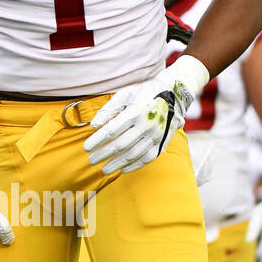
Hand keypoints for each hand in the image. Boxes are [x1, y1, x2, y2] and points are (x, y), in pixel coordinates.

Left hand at [85, 55, 209, 174]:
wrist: (175, 93)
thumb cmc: (144, 92)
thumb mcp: (125, 94)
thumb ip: (108, 109)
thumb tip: (93, 125)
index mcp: (135, 111)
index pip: (111, 130)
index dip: (97, 140)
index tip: (86, 147)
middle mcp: (147, 124)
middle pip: (120, 144)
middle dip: (103, 154)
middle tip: (91, 160)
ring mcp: (156, 135)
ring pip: (133, 154)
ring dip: (116, 163)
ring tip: (103, 169)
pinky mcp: (162, 142)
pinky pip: (147, 158)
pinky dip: (134, 166)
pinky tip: (122, 169)